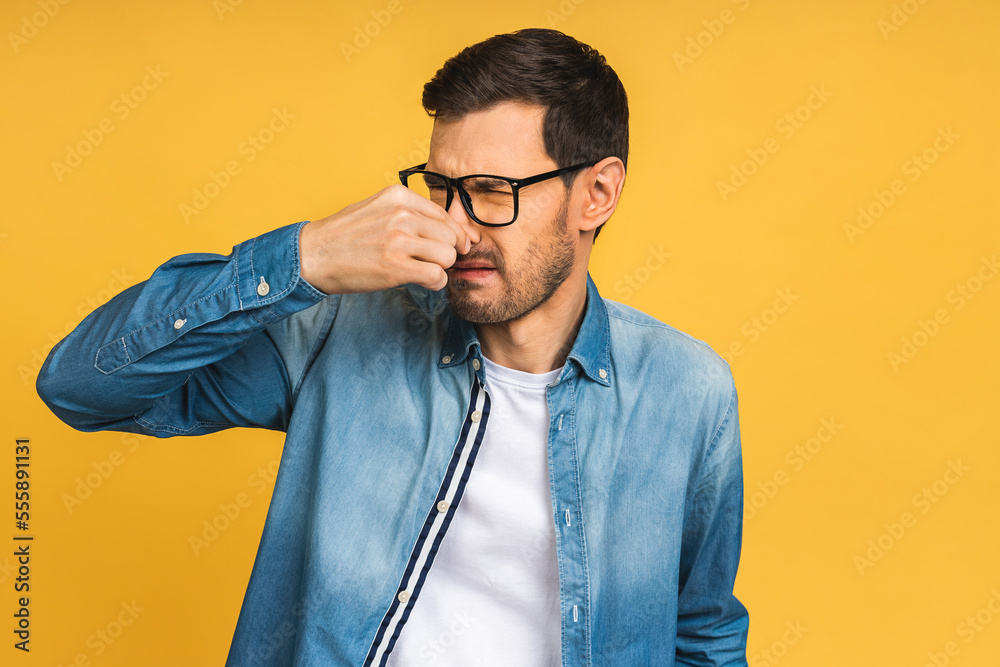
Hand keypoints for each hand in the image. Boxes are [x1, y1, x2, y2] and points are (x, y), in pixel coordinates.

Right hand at [299, 185, 472, 294]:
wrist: (313, 255)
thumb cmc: (344, 235)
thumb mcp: (376, 208)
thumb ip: (408, 212)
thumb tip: (444, 228)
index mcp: (398, 197)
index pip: (444, 215)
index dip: (454, 234)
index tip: (455, 246)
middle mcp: (402, 215)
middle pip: (451, 236)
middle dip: (447, 252)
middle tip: (434, 261)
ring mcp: (399, 241)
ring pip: (448, 256)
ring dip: (441, 268)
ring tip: (424, 271)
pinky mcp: (395, 267)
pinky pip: (436, 276)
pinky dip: (435, 283)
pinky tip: (423, 282)